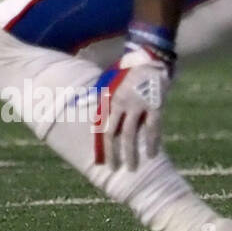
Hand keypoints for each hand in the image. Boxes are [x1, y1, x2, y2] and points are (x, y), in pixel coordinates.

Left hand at [93, 46, 171, 170]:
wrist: (148, 61)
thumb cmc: (125, 75)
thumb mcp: (107, 83)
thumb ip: (95, 95)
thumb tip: (76, 102)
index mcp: (109, 100)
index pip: (101, 125)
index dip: (100, 143)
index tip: (99, 159)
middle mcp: (121, 104)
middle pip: (114, 133)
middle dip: (113, 153)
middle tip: (113, 169)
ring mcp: (138, 105)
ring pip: (132, 134)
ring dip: (131, 153)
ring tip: (131, 168)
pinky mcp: (154, 106)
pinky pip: (153, 128)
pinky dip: (153, 142)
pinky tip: (152, 154)